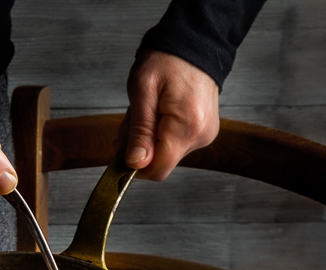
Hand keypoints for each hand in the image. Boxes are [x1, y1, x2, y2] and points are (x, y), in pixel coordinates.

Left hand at [120, 50, 219, 180]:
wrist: (194, 43)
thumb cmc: (167, 60)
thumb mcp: (142, 91)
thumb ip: (139, 131)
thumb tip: (136, 163)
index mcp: (187, 127)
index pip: (157, 170)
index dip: (135, 164)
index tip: (122, 147)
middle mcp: (200, 136)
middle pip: (159, 162)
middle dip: (139, 146)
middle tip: (133, 117)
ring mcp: (203, 135)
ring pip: (164, 154)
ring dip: (147, 137)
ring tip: (148, 109)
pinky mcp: (201, 133)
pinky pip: (173, 144)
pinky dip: (158, 133)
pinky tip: (159, 112)